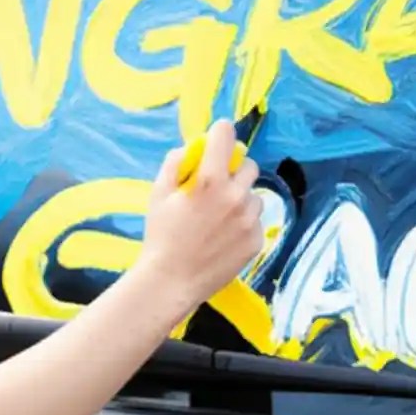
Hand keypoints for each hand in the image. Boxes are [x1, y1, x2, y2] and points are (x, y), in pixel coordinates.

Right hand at [134, 119, 264, 307]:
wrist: (171, 282)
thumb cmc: (161, 236)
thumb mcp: (159, 193)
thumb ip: (176, 162)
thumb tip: (193, 146)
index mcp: (209, 180)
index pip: (226, 135)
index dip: (221, 132)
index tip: (219, 135)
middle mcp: (235, 196)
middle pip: (249, 165)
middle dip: (235, 169)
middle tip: (218, 184)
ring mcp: (249, 219)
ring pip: (254, 194)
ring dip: (240, 198)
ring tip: (219, 217)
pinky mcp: (257, 240)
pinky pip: (256, 220)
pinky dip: (243, 223)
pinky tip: (224, 236)